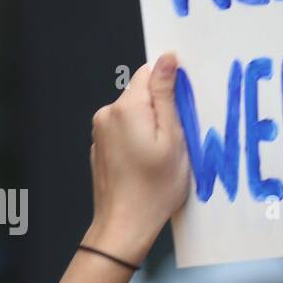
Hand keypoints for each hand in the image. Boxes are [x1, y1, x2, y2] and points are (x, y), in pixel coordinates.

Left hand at [83, 53, 189, 264]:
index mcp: (126, 107)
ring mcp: (100, 133)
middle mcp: (107, 114)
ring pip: (133, 114)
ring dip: (150, 126)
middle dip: (161, 109)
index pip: (149, 73)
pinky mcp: (100, 148)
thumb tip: (167, 57)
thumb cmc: (155, 187)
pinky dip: (137, 140)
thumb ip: (167, 95)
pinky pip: (124, 132)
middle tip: (176, 139)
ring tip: (162, 156)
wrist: (124, 225)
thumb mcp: (172, 138)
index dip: (170, 87)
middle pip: (141, 94)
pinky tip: (147, 164)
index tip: (183, 111)